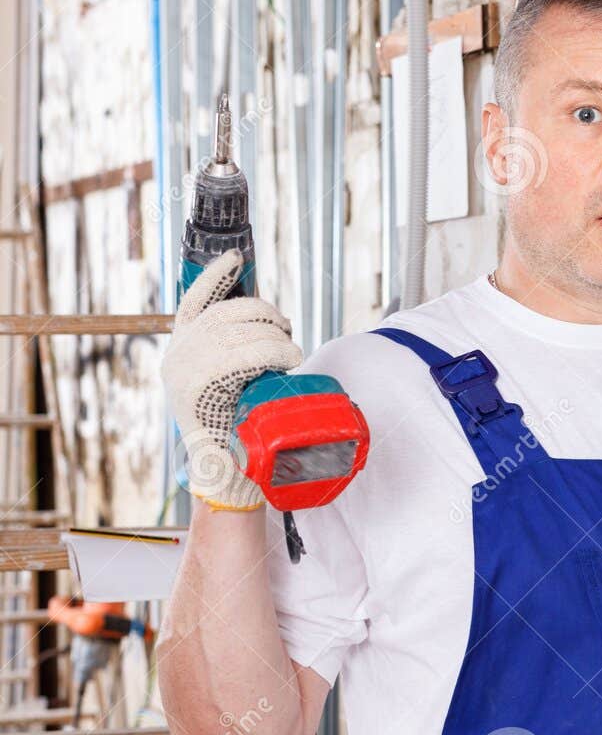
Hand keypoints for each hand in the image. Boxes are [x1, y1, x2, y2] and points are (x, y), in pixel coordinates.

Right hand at [164, 249, 302, 510]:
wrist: (226, 476)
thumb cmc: (237, 431)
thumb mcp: (229, 384)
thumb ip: (234, 353)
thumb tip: (264, 320)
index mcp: (180, 352)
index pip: (194, 301)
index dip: (216, 276)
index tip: (237, 258)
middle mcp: (176, 357)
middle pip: (226, 314)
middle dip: (263, 313)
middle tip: (286, 328)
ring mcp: (185, 372)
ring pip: (240, 332)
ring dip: (275, 336)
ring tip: (291, 352)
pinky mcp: (200, 388)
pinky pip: (244, 355)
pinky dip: (271, 352)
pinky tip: (286, 361)